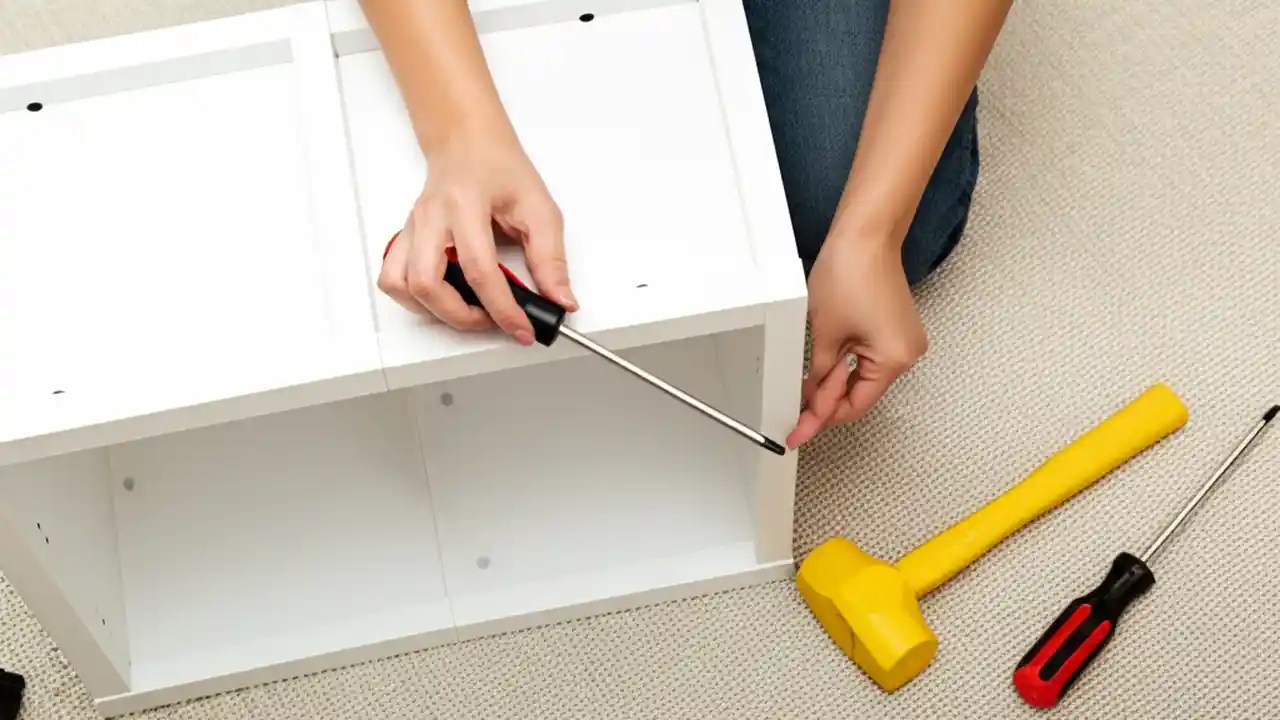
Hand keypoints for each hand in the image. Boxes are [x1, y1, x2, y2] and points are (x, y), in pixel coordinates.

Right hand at [378, 136, 577, 345]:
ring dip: (434, 309)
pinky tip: (442, 295)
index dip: (502, 308)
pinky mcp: (404, 237)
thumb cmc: (500, 167)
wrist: (467, 141)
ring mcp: (412, 228)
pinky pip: (392, 278)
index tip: (522, 329)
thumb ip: (550, 258)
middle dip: (462, 316)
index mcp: (465, 204)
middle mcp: (431, 217)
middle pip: (428, 284)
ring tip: (467, 309)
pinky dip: (413, 298)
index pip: (479, 269)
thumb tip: (560, 300)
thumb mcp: (539, 208)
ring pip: (401, 285)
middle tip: (493, 319)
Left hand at [787, 234, 926, 447]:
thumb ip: (820, 373)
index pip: (854, 405)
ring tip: (807, 388)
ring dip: (836, 382)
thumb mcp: (825, 333)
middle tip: (797, 414)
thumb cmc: (850, 272)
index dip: (822, 418)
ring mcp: (904, 341)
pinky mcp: (895, 329)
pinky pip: (870, 359)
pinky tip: (825, 370)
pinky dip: (847, 366)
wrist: (865, 235)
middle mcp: (907, 353)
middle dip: (827, 401)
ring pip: (864, 377)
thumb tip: (813, 398)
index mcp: (894, 358)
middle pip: (861, 394)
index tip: (800, 430)